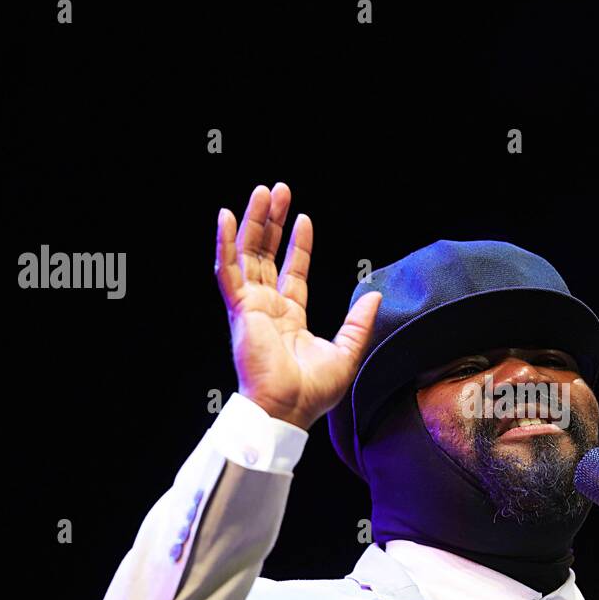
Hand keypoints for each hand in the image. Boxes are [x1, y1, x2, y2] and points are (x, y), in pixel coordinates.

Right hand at [215, 182, 380, 429]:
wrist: (288, 409)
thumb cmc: (312, 392)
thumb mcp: (347, 351)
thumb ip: (359, 322)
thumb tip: (375, 293)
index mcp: (289, 319)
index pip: (292, 272)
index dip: (298, 245)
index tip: (304, 218)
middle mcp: (267, 309)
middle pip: (266, 255)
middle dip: (272, 222)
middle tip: (277, 190)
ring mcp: (250, 307)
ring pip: (248, 255)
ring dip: (252, 222)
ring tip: (262, 191)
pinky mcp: (239, 309)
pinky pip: (227, 271)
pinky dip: (223, 244)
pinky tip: (224, 217)